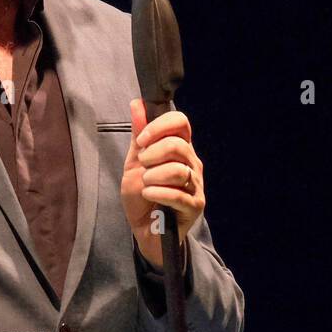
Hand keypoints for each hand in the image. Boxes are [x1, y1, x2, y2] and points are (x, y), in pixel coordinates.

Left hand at [121, 98, 205, 268]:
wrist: (144, 228)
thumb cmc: (142, 195)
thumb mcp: (135, 162)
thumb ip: (139, 135)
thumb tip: (137, 103)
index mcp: (180, 149)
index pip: (181, 122)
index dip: (159, 127)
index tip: (142, 140)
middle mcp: (192, 164)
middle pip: (178, 145)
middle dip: (152, 155)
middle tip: (143, 167)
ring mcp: (196, 185)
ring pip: (178, 171)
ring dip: (152, 177)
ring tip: (146, 185)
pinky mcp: (195, 206)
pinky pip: (177, 194)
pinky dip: (156, 193)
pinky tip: (149, 196)